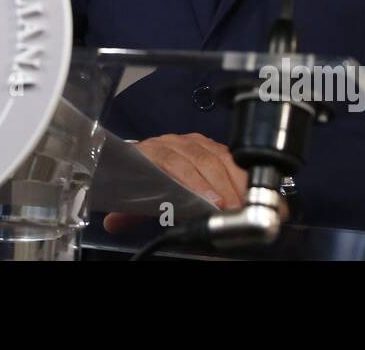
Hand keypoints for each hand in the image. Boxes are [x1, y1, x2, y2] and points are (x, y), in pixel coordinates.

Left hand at [104, 133, 247, 233]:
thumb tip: (114, 223)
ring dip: (234, 181)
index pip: (172, 162)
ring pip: (218, 156)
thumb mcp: (135, 195)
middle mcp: (175, 142)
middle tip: (233, 209)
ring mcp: (196, 141)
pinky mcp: (213, 145)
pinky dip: (241, 172)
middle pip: (201, 159)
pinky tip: (250, 189)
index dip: (193, 181)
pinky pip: (230, 155)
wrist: (149, 159)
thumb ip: (128, 210)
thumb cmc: (144, 179)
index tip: (210, 201)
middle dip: (220, 186)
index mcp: (152, 152)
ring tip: (244, 203)